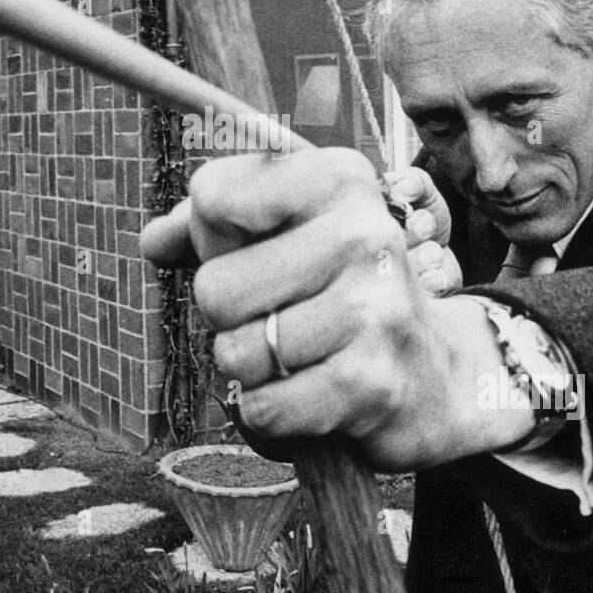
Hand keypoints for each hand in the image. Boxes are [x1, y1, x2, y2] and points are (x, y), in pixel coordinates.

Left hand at [140, 148, 533, 470]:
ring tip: (303, 356)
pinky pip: (263, 409)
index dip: (211, 237)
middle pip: (214, 287)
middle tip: (283, 317)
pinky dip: (272, 414)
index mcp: (340, 178)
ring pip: (236, 353)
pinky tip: (312, 395)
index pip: (212, 195)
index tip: (255, 248)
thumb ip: (212, 228)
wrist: (438, 372)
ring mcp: (374, 309)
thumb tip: (153, 240)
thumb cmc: (343, 292)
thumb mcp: (288, 236)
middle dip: (231, 318)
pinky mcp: (372, 383)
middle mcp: (364, 233)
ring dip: (253, 370)